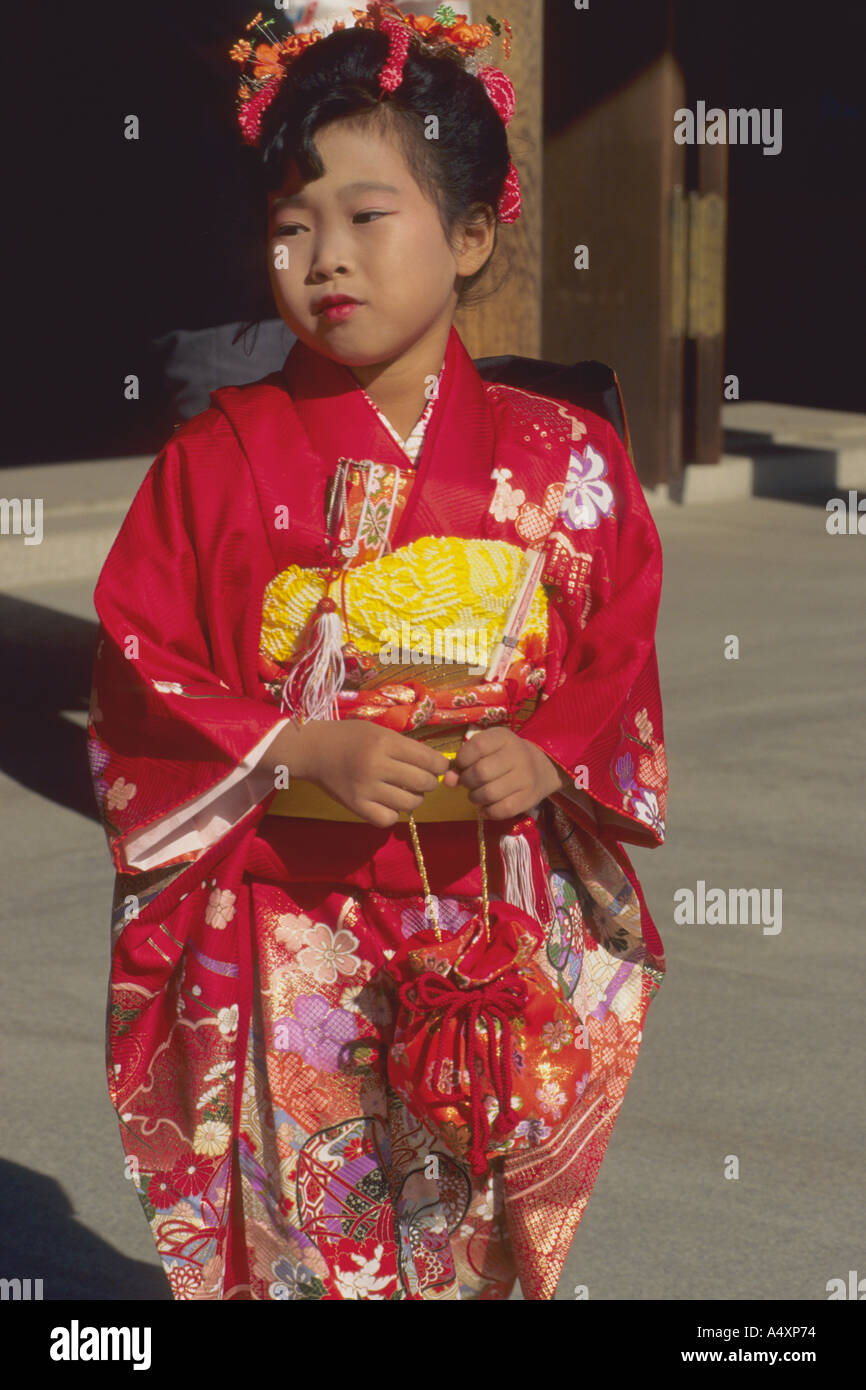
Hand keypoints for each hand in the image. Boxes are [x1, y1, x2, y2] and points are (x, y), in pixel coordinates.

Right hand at [269, 719, 448, 828]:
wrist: (313, 750)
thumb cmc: (350, 737)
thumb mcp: (380, 732)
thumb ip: (406, 747)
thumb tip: (437, 767)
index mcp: (385, 742)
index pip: (430, 760)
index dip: (440, 766)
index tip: (437, 767)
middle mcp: (376, 765)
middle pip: (424, 783)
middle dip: (429, 782)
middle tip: (420, 779)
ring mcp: (366, 789)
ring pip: (410, 803)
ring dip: (414, 798)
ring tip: (404, 790)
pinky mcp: (356, 806)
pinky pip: (388, 819)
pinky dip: (393, 813)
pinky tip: (388, 803)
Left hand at [440, 726, 569, 819]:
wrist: (543, 767)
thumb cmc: (506, 756)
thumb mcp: (487, 749)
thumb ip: (465, 760)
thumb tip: (447, 780)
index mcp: (504, 738)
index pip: (477, 746)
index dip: (462, 759)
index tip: (462, 765)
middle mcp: (518, 755)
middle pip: (481, 772)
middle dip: (466, 781)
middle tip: (468, 782)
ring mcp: (526, 778)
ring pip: (489, 794)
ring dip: (475, 797)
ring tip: (477, 794)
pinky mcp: (529, 798)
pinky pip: (501, 810)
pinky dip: (488, 811)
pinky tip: (486, 807)